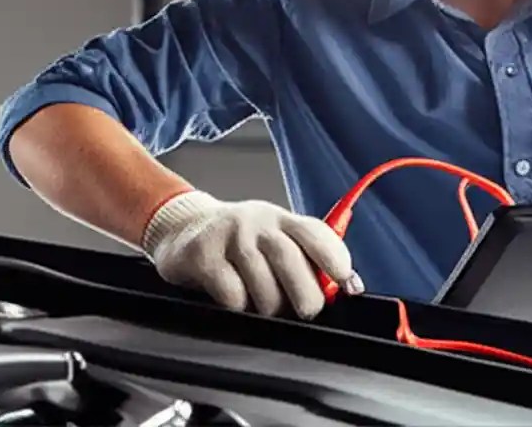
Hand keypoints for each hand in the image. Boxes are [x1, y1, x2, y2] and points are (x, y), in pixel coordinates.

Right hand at [141, 191, 363, 318]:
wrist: (182, 227)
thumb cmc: (238, 241)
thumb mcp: (273, 238)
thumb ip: (306, 258)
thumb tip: (348, 286)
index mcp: (281, 219)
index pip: (316, 234)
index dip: (336, 261)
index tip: (348, 285)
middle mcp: (257, 223)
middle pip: (291, 261)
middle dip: (305, 297)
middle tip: (305, 312)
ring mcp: (229, 237)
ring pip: (263, 286)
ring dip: (269, 308)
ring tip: (264, 308)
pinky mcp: (203, 256)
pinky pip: (232, 295)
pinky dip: (240, 307)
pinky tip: (235, 301)